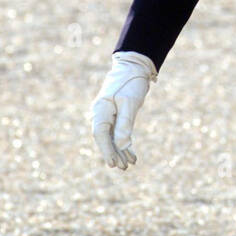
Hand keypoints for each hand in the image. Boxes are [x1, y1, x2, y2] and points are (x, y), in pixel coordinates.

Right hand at [90, 51, 157, 169]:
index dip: (106, 150)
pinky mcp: (117, 115)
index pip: (100, 134)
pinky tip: (131, 154)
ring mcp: (108, 115)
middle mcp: (102, 113)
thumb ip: (125, 124)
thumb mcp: (130, 103)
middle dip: (114, 154)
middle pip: (105, 139)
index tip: (112, 164)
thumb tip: (122, 145)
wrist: (134, 67)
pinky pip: (118, 133)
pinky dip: (124, 144)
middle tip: (123, 167)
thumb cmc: (131, 83)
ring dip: (119, 151)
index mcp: (101, 109)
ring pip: (112, 138)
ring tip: (128, 165)